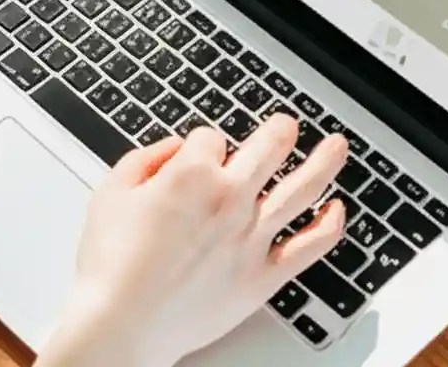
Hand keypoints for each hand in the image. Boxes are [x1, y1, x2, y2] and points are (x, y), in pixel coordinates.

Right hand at [37, 115, 347, 366]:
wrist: (122, 322)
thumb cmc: (111, 264)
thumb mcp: (110, 192)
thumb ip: (144, 158)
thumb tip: (172, 148)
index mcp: (191, 174)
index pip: (210, 138)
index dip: (200, 145)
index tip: (192, 158)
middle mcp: (230, 199)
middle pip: (270, 147)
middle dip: (280, 130)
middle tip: (287, 125)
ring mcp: (252, 238)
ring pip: (303, 188)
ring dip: (324, 161)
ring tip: (337, 146)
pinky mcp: (263, 276)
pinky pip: (310, 246)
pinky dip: (329, 225)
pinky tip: (336, 210)